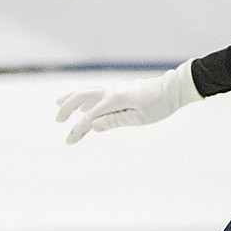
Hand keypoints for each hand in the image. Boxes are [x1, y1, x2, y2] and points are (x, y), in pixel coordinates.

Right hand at [56, 60, 201, 143]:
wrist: (173, 89)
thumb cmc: (160, 105)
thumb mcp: (140, 118)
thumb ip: (115, 121)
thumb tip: (93, 126)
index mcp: (115, 99)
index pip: (90, 117)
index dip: (78, 129)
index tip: (69, 141)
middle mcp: (111, 91)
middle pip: (81, 97)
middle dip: (66, 108)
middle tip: (57, 120)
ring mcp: (115, 88)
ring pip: (87, 92)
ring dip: (72, 99)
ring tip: (58, 105)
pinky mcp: (120, 90)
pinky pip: (97, 93)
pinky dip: (85, 98)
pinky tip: (83, 106)